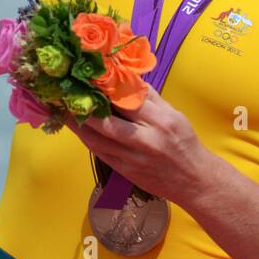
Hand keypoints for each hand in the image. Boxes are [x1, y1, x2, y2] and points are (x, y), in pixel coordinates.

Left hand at [63, 83, 209, 207]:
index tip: (90, 77)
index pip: (128, 100)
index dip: (106, 88)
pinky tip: (79, 129)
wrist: (194, 181)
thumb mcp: (174, 114)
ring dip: (79, 125)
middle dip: (86, 108)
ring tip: (64, 110)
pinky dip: (88, 140)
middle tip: (67, 94)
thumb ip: (150, 98)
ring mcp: (133, 158)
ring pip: (98, 140)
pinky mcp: (125, 171)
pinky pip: (100, 153)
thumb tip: (126, 77)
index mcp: (161, 121)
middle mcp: (146, 140)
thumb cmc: (185, 143)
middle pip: (108, 122)